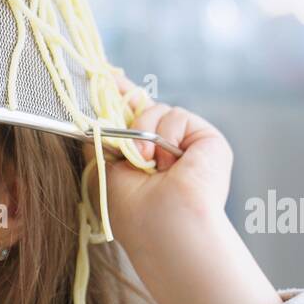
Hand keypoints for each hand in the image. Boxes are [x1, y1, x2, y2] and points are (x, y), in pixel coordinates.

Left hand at [100, 69, 233, 244]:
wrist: (167, 227)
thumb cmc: (131, 211)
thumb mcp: (103, 168)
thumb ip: (100, 136)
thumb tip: (96, 106)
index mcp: (139, 159)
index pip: (129, 119)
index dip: (118, 97)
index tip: (106, 76)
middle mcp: (163, 150)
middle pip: (143, 107)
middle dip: (125, 104)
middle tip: (114, 106)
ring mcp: (185, 145)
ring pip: (156, 110)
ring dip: (144, 132)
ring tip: (147, 162)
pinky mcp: (206, 139)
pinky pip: (176, 116)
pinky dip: (167, 134)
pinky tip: (169, 161)